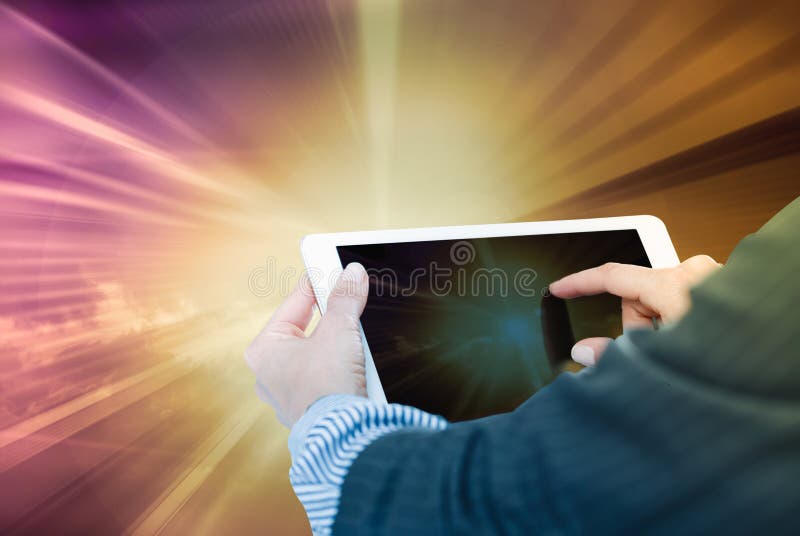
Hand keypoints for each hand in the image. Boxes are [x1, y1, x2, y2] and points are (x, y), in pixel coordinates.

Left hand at [244, 263, 368, 426]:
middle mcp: (269, 373)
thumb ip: (345, 298)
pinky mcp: (310, 409)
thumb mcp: (340, 330)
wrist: (344, 434)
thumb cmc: (327, 384)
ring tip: (355, 330)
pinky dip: (341, 366)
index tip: (331, 268)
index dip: (317, 283)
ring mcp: (289, 394)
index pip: (294, 304)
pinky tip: (357, 361)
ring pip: (316, 354)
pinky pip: (326, 376)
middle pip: (305, 329)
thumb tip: (352, 274)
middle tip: (348, 297)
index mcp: (264, 349)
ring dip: (337, 342)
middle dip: (330, 316)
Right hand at [549, 255, 720, 366]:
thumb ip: (613, 354)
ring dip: (663, 330)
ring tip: (687, 353)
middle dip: (639, 327)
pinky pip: (684, 305)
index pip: (612, 275)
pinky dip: (681, 327)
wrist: (777, 367)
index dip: (579, 283)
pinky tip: (697, 347)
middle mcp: (695, 272)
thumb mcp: (660, 359)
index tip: (559, 288)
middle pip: (638, 296)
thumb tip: (584, 352)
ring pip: (662, 303)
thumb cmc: (728, 360)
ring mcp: (712, 280)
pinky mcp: (723, 291)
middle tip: (659, 353)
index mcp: (675, 283)